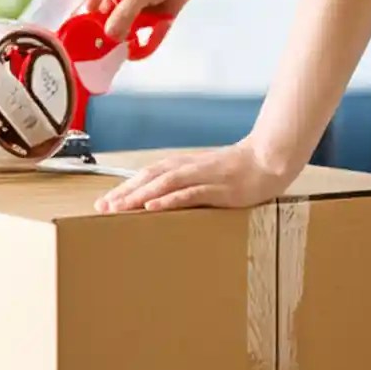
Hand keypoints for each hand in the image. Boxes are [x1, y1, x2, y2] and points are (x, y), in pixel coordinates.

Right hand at [90, 0, 200, 40]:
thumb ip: (123, 15)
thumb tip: (109, 36)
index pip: (92, 15)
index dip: (90, 30)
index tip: (91, 44)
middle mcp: (119, 6)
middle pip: (109, 29)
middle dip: (111, 41)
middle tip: (113, 50)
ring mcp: (135, 15)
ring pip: (127, 36)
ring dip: (129, 43)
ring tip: (130, 48)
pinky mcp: (151, 23)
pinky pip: (145, 39)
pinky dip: (144, 46)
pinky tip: (139, 51)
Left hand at [94, 141, 296, 212]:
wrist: (268, 160)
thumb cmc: (234, 171)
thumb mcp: (203, 175)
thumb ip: (182, 184)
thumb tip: (158, 199)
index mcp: (182, 165)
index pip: (145, 175)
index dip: (123, 187)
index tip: (103, 202)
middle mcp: (187, 168)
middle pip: (148, 178)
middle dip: (124, 193)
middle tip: (102, 208)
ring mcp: (202, 177)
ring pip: (164, 185)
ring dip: (139, 196)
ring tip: (119, 208)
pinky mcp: (218, 188)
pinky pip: (189, 194)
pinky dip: (169, 200)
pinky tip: (153, 208)